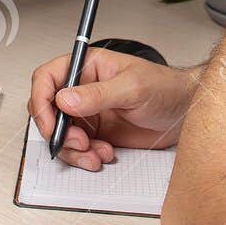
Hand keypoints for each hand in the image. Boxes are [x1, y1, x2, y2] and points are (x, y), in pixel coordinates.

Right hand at [28, 47, 197, 171]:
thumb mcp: (133, 87)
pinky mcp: (97, 134)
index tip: (50, 122)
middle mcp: (82, 90)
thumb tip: (65, 99)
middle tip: (79, 143)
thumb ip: (98, 94)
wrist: (185, 112)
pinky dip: (86, 157)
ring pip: (61, 135)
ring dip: (74, 150)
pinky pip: (78, 149)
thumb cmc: (165, 88)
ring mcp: (88, 113)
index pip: (47, 79)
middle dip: (58, 132)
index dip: (41, 101)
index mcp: (86, 67)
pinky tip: (105, 154)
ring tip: (95, 153)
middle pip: (48, 111)